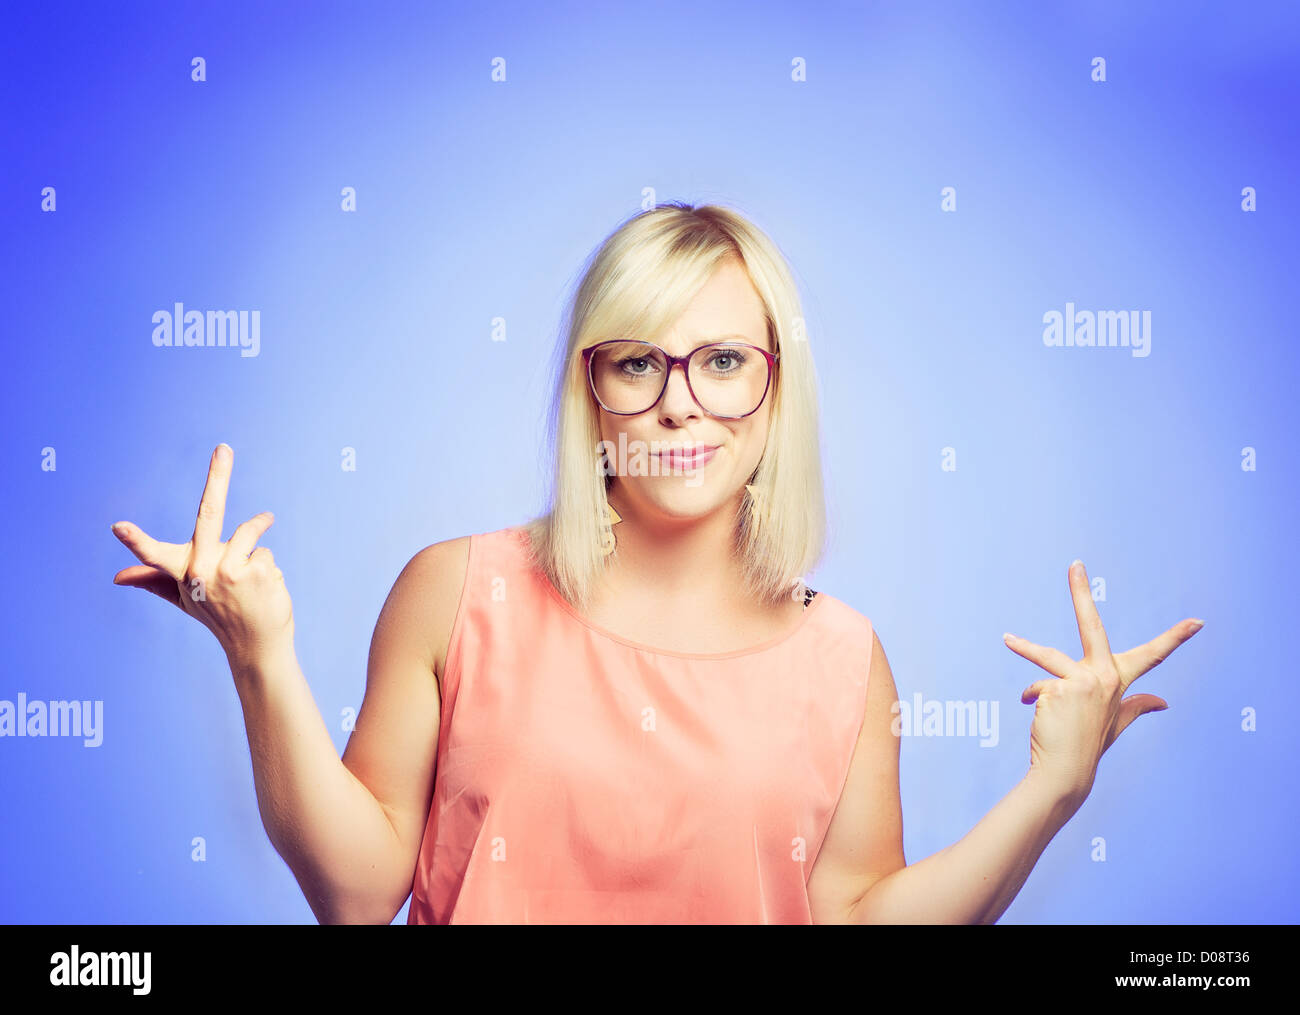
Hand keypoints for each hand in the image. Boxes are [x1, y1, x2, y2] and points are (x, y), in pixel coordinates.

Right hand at [111, 443, 294, 669]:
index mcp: (183, 574)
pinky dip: (268, 566)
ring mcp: (230, 571)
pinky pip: (265, 551)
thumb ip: (155, 581)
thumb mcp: (186, 597)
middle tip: (223, 447)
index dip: (136, 541)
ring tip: (255, 573)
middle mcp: (203, 571)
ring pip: (250, 534)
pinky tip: (264, 589)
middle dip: (217, 478)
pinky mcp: (255, 571)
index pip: (154, 556)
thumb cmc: (218, 616)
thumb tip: (117, 578)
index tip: (118, 527)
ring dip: (257, 541)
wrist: (256, 646)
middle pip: (208, 515)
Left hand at [1003, 559, 1202, 807]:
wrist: (1065, 772)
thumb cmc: (1089, 745)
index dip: (1176, 638)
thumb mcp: (1116, 723)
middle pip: (1092, 625)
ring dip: (1024, 646)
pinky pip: (1037, 685)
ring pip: (1047, 657)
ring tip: (1007, 639)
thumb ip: (1137, 707)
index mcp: (1119, 681)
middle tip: (1074, 564)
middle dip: (1080, 592)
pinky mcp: (1058, 688)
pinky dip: (1032, 696)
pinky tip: (1033, 710)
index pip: (1152, 656)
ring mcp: (1081, 681)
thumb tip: (1163, 702)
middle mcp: (1103, 677)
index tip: (1198, 622)